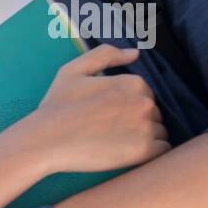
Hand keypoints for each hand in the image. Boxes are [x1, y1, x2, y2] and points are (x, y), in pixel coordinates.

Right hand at [20, 44, 170, 173]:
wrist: (45, 140)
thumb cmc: (57, 106)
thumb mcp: (73, 71)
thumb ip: (105, 55)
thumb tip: (135, 53)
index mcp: (133, 82)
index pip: (144, 95)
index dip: (127, 106)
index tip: (107, 116)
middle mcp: (144, 102)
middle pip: (154, 113)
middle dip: (137, 121)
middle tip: (109, 132)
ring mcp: (146, 127)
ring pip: (159, 131)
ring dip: (144, 137)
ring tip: (117, 144)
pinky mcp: (144, 151)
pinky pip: (162, 150)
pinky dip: (150, 153)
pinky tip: (128, 154)